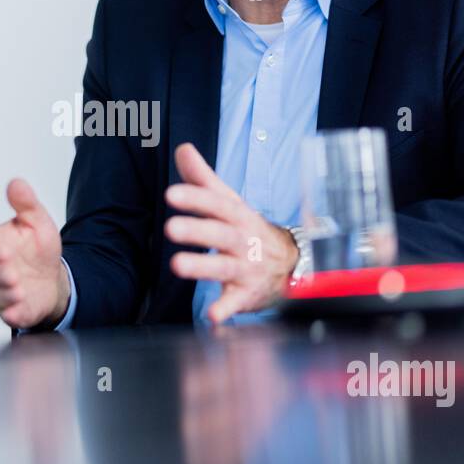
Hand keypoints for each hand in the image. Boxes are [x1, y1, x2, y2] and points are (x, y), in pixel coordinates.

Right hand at [0, 179, 69, 329]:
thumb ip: (26, 203)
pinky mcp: (11, 308)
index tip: (4, 251)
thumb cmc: (39, 248)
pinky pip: (6, 313)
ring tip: (19, 291)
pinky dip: (11, 313)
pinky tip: (17, 310)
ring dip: (5, 294)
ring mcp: (1, 290)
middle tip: (12, 274)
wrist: (53, 277)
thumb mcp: (37, 221)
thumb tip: (16, 183)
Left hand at [164, 142, 298, 323]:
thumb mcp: (231, 203)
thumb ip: (204, 178)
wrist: (292, 265)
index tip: (172, 194)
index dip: (196, 197)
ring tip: (177, 265)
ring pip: (225, 267)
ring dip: (202, 267)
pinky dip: (225, 309)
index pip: (217, 203)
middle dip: (197, 230)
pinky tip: (212, 315)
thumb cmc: (250, 230)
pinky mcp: (246, 295)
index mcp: (238, 216)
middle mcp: (244, 241)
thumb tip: (182, 148)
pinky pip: (236, 303)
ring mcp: (247, 268)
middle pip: (221, 234)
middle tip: (171, 227)